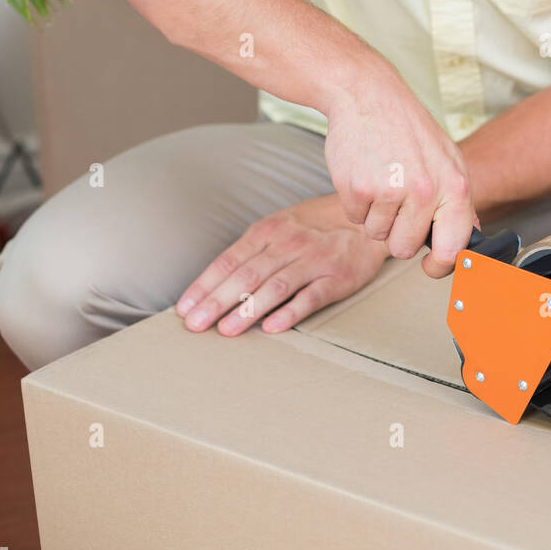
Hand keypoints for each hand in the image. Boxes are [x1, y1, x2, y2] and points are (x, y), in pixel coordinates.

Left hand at [175, 194, 389, 336]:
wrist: (365, 219)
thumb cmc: (315, 226)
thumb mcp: (280, 226)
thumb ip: (252, 250)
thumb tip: (217, 281)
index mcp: (268, 231)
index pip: (229, 260)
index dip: (205, 285)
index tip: (185, 308)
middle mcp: (288, 244)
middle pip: (247, 275)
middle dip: (217, 301)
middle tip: (195, 325)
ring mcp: (313, 260)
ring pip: (275, 286)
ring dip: (248, 309)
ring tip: (226, 330)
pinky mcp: (336, 278)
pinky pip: (311, 296)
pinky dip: (291, 312)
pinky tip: (273, 327)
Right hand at [324, 62, 478, 276]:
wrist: (369, 95)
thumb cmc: (407, 127)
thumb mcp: (447, 158)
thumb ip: (457, 201)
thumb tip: (466, 240)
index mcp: (453, 186)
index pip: (452, 249)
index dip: (440, 265)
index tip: (431, 266)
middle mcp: (424, 191)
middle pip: (404, 249)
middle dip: (397, 233)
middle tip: (396, 202)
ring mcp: (389, 190)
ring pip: (377, 235)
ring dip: (375, 215)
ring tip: (382, 179)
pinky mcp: (357, 188)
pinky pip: (355, 219)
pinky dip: (356, 203)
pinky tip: (365, 173)